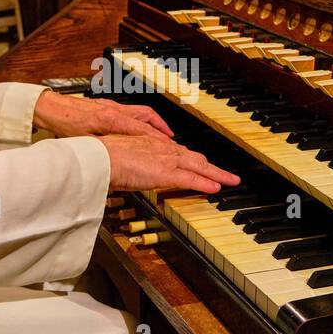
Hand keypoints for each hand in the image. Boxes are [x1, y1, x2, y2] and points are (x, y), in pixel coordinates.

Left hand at [33, 90, 173, 140]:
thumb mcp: (84, 141)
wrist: (52, 107)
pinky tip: (145, 127)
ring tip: (166, 134)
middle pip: (147, 118)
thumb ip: (101, 148)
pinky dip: (144, 119)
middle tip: (173, 142)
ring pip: (142, 112)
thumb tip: (113, 158)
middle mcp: (115, 109)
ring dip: (156, 123)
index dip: (156, 138)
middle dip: (162, 130)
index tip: (169, 147)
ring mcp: (114, 106)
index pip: (140, 129)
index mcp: (110, 118)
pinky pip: (134, 111)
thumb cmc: (65, 123)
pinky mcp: (109, 106)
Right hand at [96, 134, 239, 193]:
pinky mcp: (166, 173)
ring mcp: (167, 161)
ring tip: (231, 180)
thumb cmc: (105, 157)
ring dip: (218, 174)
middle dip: (213, 166)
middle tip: (226, 173)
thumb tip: (131, 170)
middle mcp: (164, 149)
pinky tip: (217, 189)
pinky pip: (192, 179)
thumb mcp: (122, 157)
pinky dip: (206, 184)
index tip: (203, 164)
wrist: (101, 157)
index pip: (180, 152)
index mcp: (153, 145)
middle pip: (195, 158)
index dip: (194, 160)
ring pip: (200, 167)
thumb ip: (132, 163)